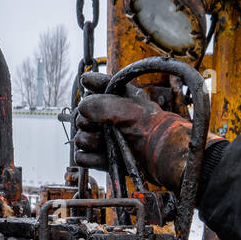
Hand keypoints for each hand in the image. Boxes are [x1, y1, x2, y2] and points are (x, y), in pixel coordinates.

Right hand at [71, 72, 194, 189]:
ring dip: (89, 140)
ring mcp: (106, 139)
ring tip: (103, 142)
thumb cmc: (150, 130)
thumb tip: (82, 109)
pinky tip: (96, 154)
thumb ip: (100, 105)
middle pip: (83, 116)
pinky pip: (83, 157)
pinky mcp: (104, 158)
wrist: (159, 156)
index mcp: (121, 100)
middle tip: (101, 125)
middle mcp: (112, 118)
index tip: (86, 81)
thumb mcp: (126, 110)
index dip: (93, 83)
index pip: (102, 86)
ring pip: (81, 137)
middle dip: (88, 121)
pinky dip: (87, 157)